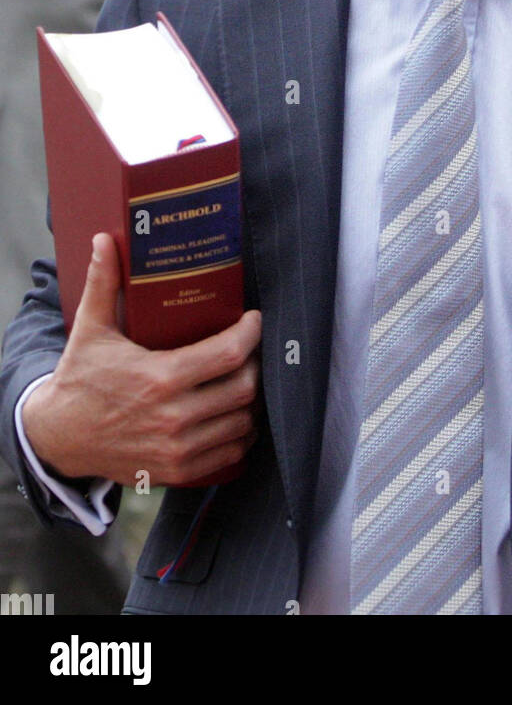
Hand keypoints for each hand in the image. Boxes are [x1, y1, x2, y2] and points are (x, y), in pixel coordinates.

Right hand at [22, 233, 261, 486]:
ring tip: (246, 377)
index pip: (229, 354)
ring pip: (242, 423)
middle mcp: (173, 417)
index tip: (253, 319)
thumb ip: (102, 283)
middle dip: (256, 364)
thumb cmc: (81, 378)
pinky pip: (230, 454)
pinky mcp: (177, 470)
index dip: (251, 333)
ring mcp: (177, 449)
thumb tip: (104, 239)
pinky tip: (236, 413)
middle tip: (251, 348)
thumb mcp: (90, 329)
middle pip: (244, 388)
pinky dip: (240, 434)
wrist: (58, 436)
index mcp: (159, 377)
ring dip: (252, 400)